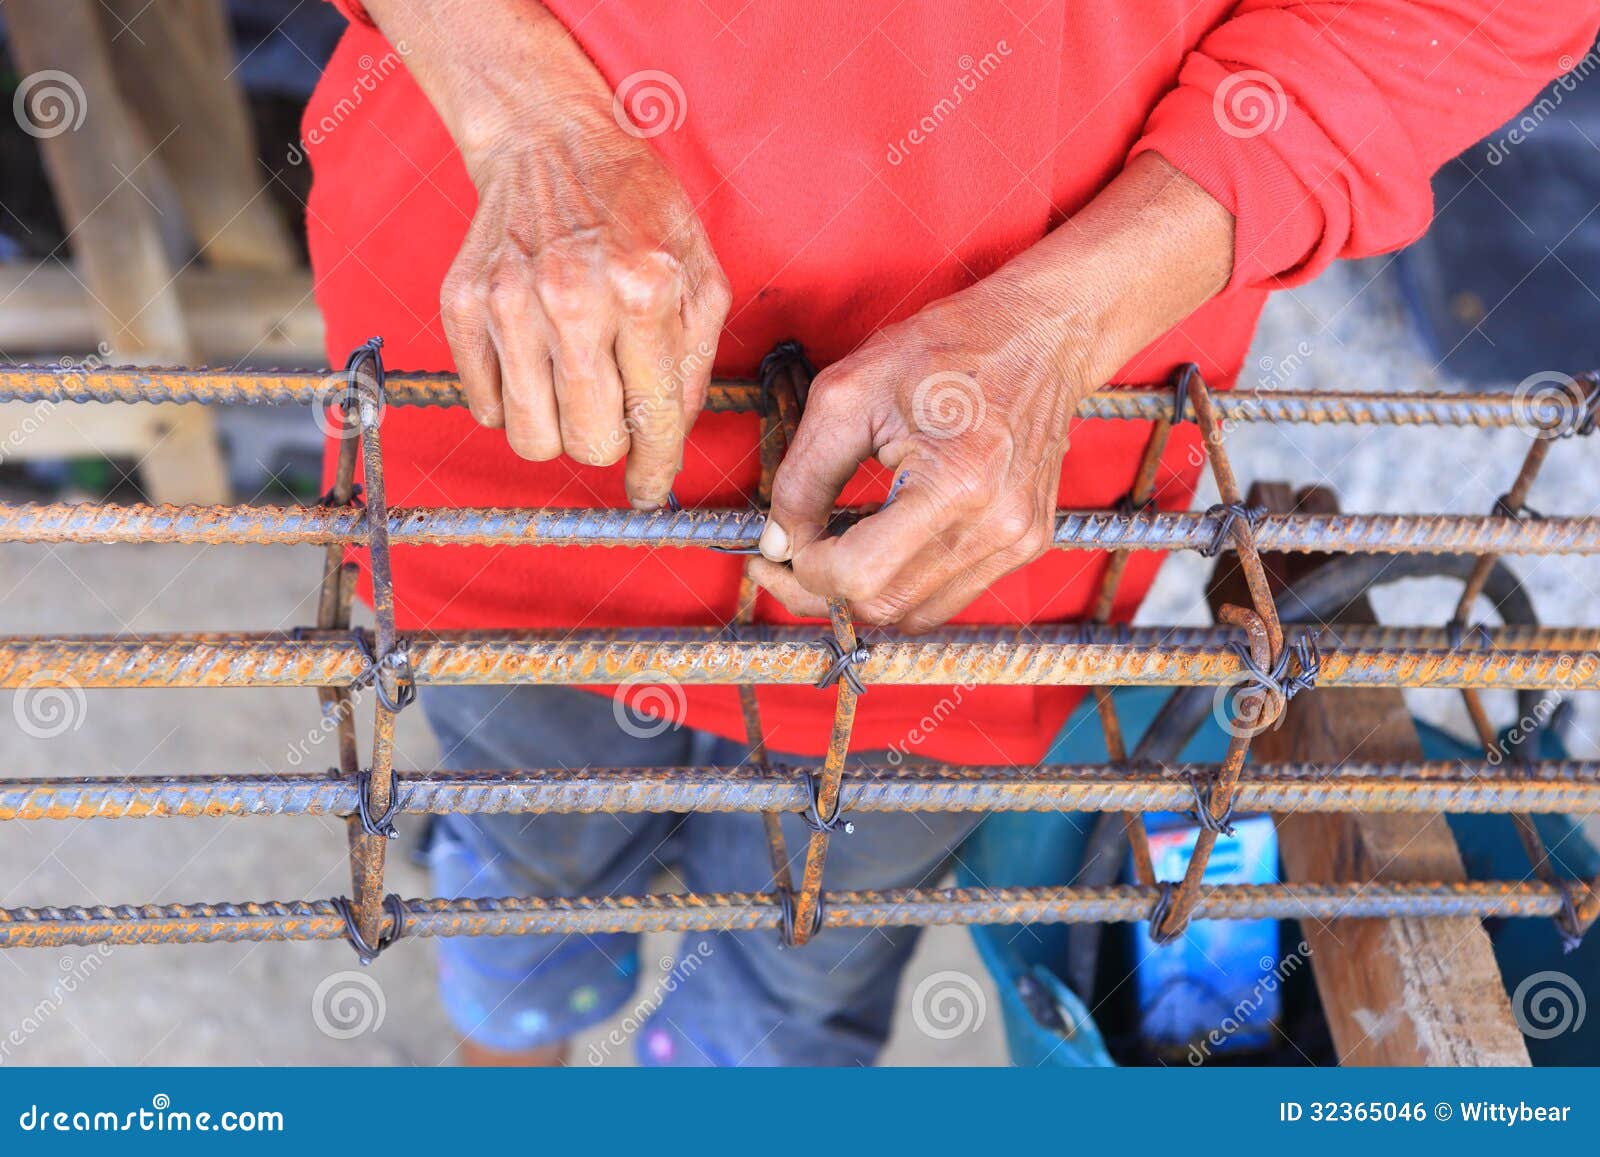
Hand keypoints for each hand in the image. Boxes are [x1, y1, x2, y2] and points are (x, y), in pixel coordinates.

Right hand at [364, 0, 729, 508]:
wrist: (549, 142)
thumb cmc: (635, 208)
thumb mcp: (699, 271)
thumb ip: (694, 361)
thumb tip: (667, 441)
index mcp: (644, 291)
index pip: (652, 420)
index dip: (655, 469)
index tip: (649, 489)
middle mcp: (573, 300)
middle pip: (589, 444)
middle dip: (610, 444)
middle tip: (615, 413)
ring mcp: (509, 303)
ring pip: (531, 440)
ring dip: (558, 431)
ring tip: (574, 390)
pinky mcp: (463, 306)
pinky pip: (485, 408)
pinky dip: (513, 403)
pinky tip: (535, 363)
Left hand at [749, 283, 1089, 632]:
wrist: (1040, 335)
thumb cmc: (945, 349)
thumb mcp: (849, 393)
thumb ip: (804, 476)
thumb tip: (778, 544)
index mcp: (955, 484)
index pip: (859, 574)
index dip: (805, 568)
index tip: (781, 545)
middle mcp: (995, 526)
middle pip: (884, 605)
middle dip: (822, 591)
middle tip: (789, 558)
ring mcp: (1017, 542)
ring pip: (914, 614)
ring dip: (863, 593)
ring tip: (833, 551)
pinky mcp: (1026, 546)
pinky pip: (947, 597)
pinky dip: (904, 582)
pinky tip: (880, 543)